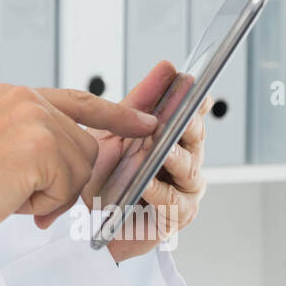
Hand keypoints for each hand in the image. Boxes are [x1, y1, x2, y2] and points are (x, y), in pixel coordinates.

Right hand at [0, 83, 158, 233]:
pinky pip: (70, 187)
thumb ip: (36, 144)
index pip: (77, 100)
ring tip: (9, 192)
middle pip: (84, 144)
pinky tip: (12, 196)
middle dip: (64, 179)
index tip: (144, 120)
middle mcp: (24, 99)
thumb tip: (79, 164)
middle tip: (21, 192)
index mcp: (11, 97)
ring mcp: (34, 118)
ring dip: (51, 194)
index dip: (114, 115)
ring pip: (81, 168)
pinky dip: (44, 205)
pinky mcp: (41, 143)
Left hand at [81, 61, 208, 262]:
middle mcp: (186, 162)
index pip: (192, 113)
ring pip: (187, 170)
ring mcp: (184, 190)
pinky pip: (171, 203)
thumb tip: (168, 67)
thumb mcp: (119, 127)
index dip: (194, 100)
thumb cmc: (111, 170)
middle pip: (194, 138)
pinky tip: (146, 184)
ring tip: (163, 151)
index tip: (192, 86)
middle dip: (187, 125)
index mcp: (176, 137)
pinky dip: (158, 194)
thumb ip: (142, 99)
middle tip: (181, 114)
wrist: (92, 212)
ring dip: (175, 160)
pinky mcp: (175, 218)